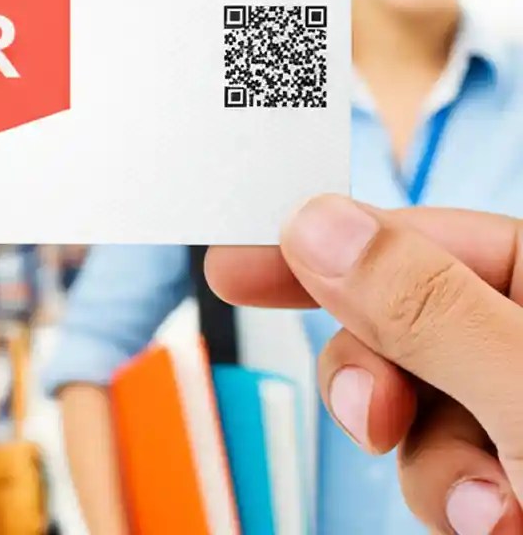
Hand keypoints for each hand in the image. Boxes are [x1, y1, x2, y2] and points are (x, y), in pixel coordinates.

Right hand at [205, 195, 522, 534]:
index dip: (328, 248)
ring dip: (430, 467)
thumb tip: (320, 227)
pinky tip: (493, 524)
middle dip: (379, 385)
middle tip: (371, 421)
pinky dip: (447, 500)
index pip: (427, 236)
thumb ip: (425, 307)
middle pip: (401, 325)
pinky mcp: (508, 472)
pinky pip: (435, 465)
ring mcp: (519, 407)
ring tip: (488, 513)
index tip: (236, 266)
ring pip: (412, 408)